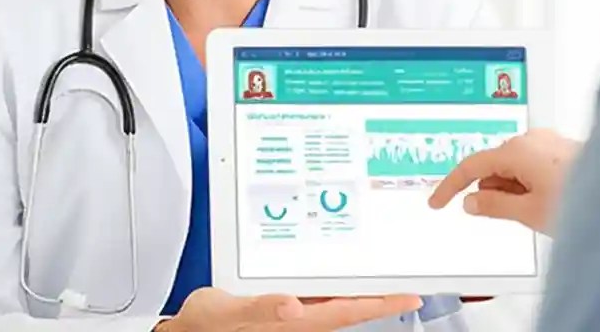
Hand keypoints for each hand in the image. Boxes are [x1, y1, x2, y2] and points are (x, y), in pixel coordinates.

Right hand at [160, 288, 421, 330]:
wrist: (187, 330)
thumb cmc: (206, 325)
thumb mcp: (228, 313)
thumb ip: (260, 308)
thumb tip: (293, 306)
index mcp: (295, 322)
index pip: (350, 312)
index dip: (383, 304)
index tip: (412, 295)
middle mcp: (300, 320)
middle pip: (351, 307)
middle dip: (380, 294)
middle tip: (410, 281)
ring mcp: (292, 315)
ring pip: (336, 302)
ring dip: (360, 290)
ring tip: (384, 274)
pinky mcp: (282, 309)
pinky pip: (317, 297)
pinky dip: (333, 285)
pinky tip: (339, 274)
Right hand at [427, 129, 580, 233]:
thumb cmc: (584, 198)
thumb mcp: (529, 211)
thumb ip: (494, 206)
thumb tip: (473, 202)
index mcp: (516, 150)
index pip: (470, 166)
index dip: (449, 186)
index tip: (438, 201)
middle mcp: (532, 139)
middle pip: (494, 165)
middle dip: (492, 190)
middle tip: (509, 215)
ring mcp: (550, 141)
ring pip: (516, 166)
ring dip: (515, 188)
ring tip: (540, 211)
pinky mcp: (565, 148)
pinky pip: (535, 164)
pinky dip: (531, 183)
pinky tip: (550, 202)